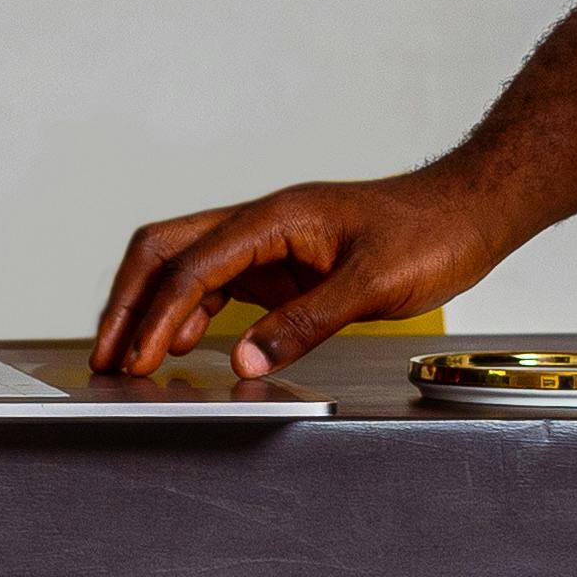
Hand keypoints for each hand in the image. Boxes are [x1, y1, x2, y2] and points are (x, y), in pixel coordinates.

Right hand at [92, 164, 502, 384]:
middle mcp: (263, 224)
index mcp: (276, 217)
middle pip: (168, 251)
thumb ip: (307, 323)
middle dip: (130, 301)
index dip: (158, 315)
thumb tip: (244, 362)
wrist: (469, 214)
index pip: (194, 265)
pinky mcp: (284, 265)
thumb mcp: (373, 283)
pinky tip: (186, 345)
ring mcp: (271, 243)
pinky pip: (221, 285)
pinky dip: (192, 314)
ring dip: (156, 310)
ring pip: (188, 268)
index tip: (136, 358)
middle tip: (107, 355)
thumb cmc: (431, 234)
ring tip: (132, 358)